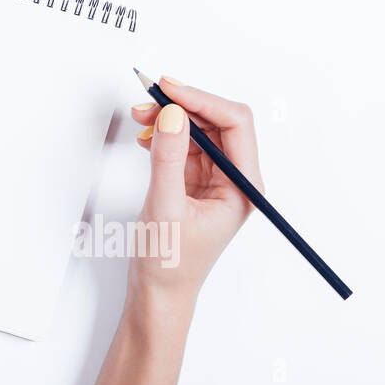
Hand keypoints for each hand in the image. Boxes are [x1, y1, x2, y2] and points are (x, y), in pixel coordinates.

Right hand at [85, 77, 257, 384]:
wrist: (158, 294)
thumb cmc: (169, 264)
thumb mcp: (165, 207)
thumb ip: (167, 157)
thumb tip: (170, 115)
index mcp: (244, 188)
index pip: (235, 125)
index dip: (202, 100)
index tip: (170, 90)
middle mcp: (235, 180)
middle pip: (217, 122)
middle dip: (183, 105)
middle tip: (148, 98)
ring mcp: (214, 180)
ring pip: (198, 130)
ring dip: (170, 117)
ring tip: (141, 116)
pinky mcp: (194, 181)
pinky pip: (183, 144)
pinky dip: (164, 134)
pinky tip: (146, 137)